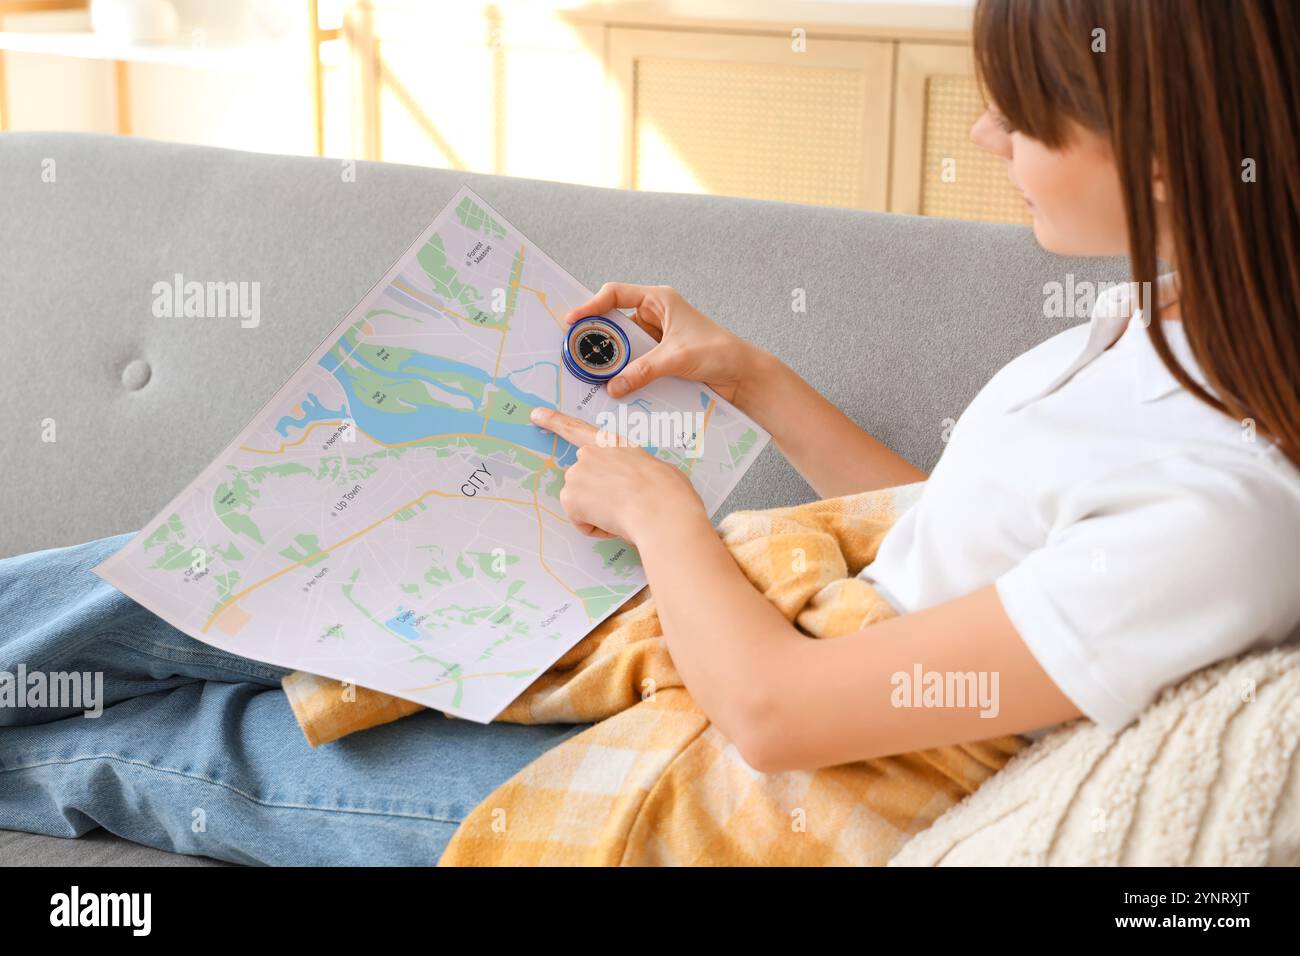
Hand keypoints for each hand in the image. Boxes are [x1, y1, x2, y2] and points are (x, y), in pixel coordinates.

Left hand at [529, 406, 707, 543]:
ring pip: (582, 504)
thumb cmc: (669, 492)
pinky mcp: (569, 497)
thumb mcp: (655, 469)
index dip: (555, 421)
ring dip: (600, 514)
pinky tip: (615, 522)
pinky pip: (581, 521)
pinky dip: (596, 528)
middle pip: (583, 481)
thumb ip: (634, 471)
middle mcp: (589, 454)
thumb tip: (638, 487)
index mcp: (613, 443)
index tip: (536, 415)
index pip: (578, 429)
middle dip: (597, 497)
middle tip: (625, 505)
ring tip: (626, 513)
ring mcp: (577, 474)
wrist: (662, 511)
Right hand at [564, 282, 760, 403]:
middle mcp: (656, 315)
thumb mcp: (676, 359)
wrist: (744, 376)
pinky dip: (626, 374)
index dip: (591, 305)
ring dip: (612, 361)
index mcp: (659, 300)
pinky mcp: (661, 358)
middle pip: (616, 323)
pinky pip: (635, 364)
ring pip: (624, 347)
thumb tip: (612, 387)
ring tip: (593, 375)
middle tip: (577, 355)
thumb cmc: (719, 352)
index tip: (573, 321)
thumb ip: (642, 370)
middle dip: (598, 339)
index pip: (616, 294)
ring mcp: (657, 338)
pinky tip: (616, 387)